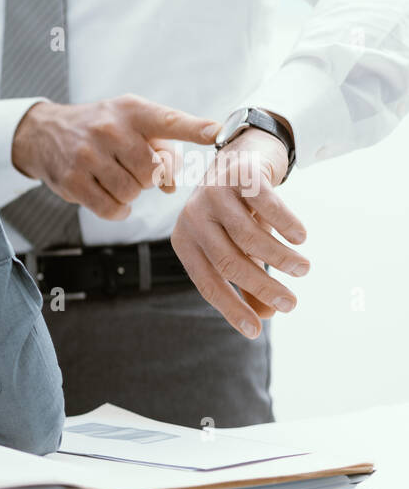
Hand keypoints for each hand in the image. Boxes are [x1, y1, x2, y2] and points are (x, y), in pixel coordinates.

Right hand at [10, 95, 220, 218]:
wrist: (46, 133)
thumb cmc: (101, 129)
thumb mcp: (131, 124)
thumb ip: (161, 150)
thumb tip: (171, 188)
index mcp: (132, 111)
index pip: (169, 121)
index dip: (195, 129)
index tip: (218, 132)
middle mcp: (110, 130)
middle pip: (152, 171)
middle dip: (149, 178)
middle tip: (135, 170)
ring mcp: (88, 155)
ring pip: (132, 192)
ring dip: (131, 193)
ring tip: (118, 180)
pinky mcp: (73, 180)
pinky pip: (111, 208)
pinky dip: (119, 210)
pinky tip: (114, 199)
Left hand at [170, 128, 308, 338]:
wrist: (242, 157)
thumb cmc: (237, 212)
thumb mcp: (236, 248)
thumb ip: (246, 281)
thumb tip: (266, 317)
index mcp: (185, 241)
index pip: (207, 283)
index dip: (232, 308)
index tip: (257, 331)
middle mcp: (193, 219)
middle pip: (229, 263)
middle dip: (262, 288)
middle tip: (292, 304)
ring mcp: (214, 195)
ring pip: (249, 238)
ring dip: (281, 258)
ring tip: (303, 270)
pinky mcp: (239, 176)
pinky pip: (267, 207)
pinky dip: (287, 225)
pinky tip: (300, 238)